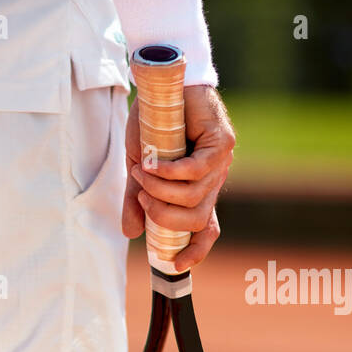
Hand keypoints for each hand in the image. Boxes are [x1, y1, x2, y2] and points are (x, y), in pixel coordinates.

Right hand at [121, 84, 233, 271]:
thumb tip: (131, 234)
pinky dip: (168, 173)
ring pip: (192, 197)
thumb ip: (138, 200)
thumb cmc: (154, 125)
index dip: (196, 250)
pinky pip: (194, 171)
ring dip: (160, 190)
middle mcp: (212, 181)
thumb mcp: (140, 169)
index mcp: (198, 191)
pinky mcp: (221, 143)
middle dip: (163, 216)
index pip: (207, 229)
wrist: (162, 87)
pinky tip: (150, 165)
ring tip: (141, 171)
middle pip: (195, 220)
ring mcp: (220, 164)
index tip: (176, 264)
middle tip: (143, 197)